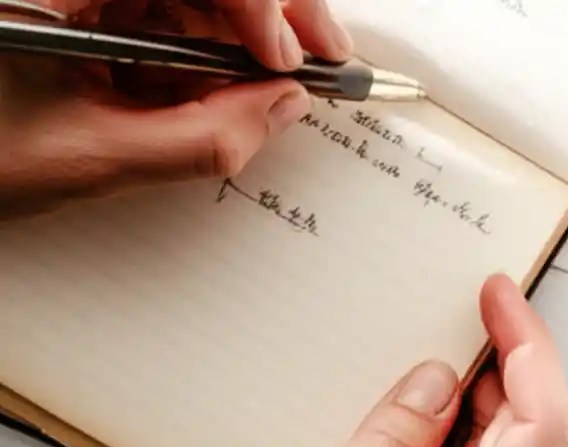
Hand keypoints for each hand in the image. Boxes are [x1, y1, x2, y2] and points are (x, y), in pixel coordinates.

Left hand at [0, 0, 353, 218]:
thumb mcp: (90, 155)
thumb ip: (202, 138)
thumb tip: (281, 109)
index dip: (258, 6)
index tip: (289, 59)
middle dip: (274, 13)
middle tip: (321, 56)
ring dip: (245, 36)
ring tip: (284, 79)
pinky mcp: (90, 8)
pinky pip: (169, 17)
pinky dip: (206, 53)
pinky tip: (229, 85)